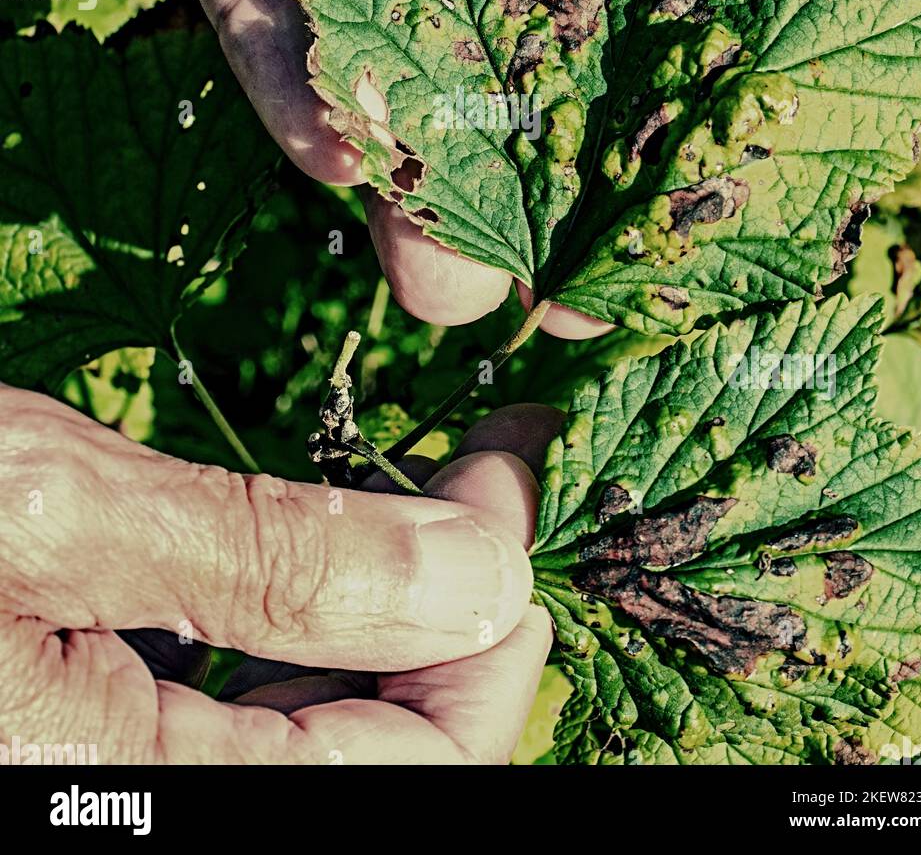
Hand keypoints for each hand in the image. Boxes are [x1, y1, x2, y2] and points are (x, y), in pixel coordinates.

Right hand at [0, 387, 556, 763]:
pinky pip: (232, 690)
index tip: (516, 498)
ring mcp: (107, 756)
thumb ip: (273, 564)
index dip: (495, 645)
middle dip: (451, 603)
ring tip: (425, 487)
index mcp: (132, 788)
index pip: (413, 768)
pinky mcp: (86, 712)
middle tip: (486, 470)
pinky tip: (320, 533)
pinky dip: (299, 608)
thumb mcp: (64, 511)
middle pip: (371, 741)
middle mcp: (129, 790)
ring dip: (385, 600)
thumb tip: (480, 573)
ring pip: (307, 714)